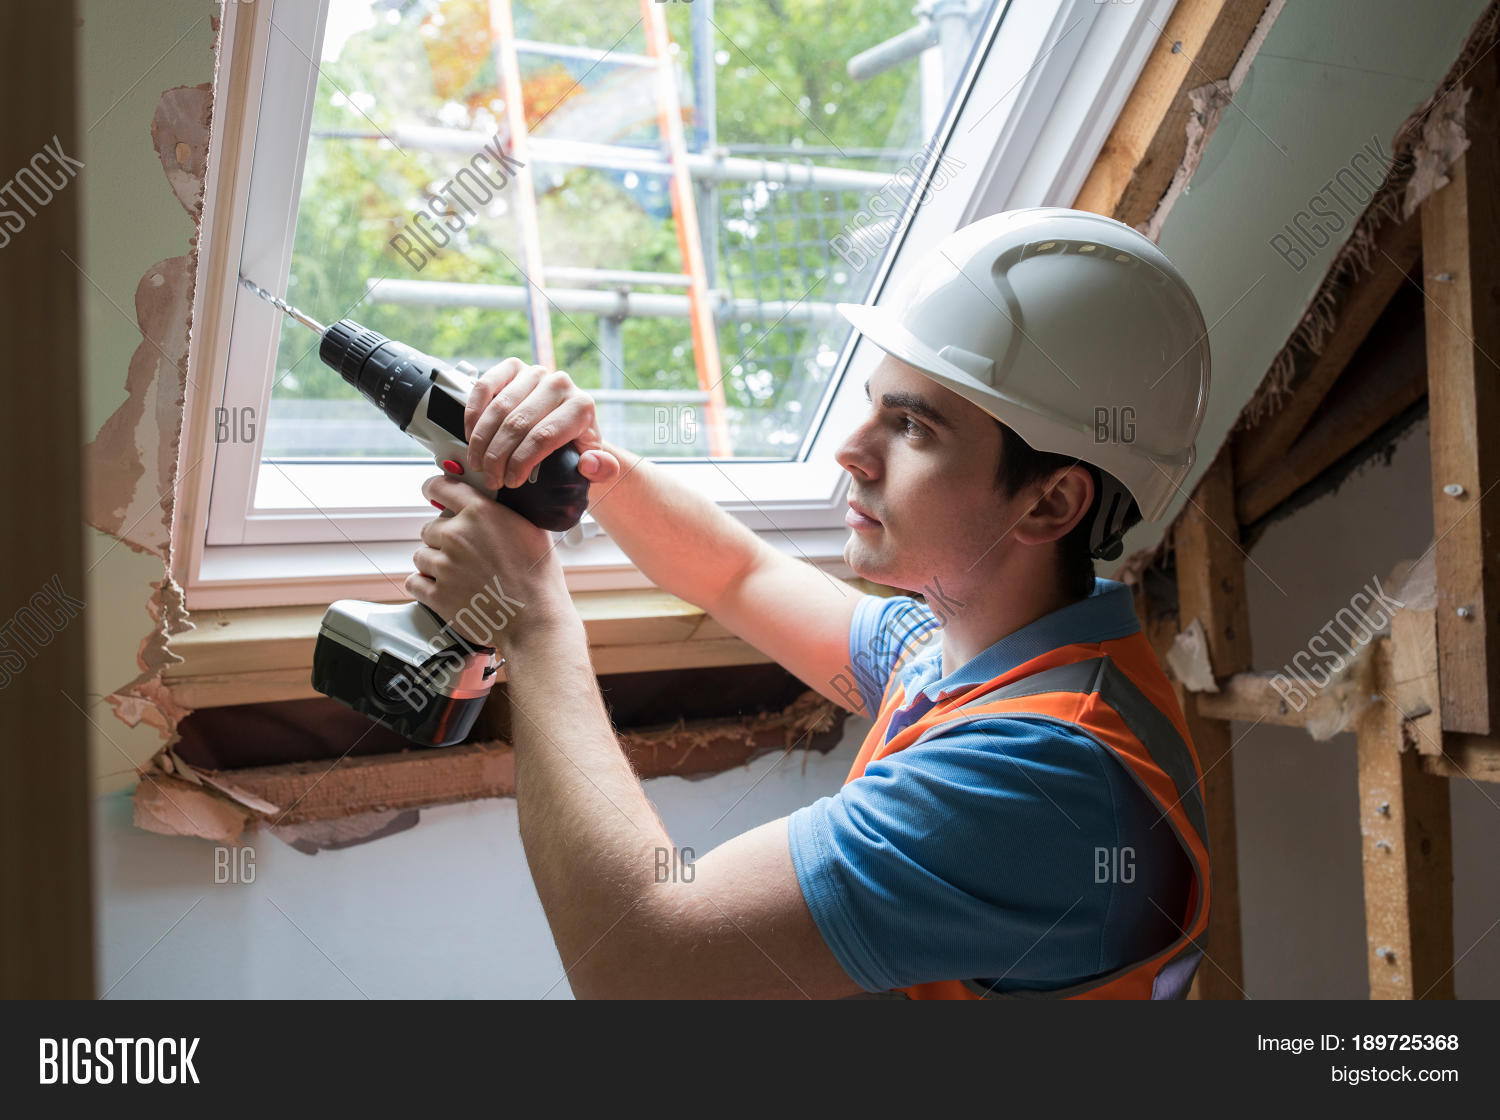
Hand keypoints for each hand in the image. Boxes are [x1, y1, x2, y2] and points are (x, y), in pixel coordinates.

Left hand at [406, 473, 578, 651]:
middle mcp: (457, 535)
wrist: (535, 618)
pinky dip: (424, 585)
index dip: (433, 489)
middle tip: (464, 554)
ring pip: (421, 555)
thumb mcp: (531, 530)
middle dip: (443, 540)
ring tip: (458, 575)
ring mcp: (444, 565)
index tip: (431, 493)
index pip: (439, 486)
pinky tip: (443, 588)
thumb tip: (494, 506)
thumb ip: (504, 513)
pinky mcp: (436, 594)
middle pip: (429, 528)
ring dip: (434, 563)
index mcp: (480, 513)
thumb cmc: (538, 578)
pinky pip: (414, 582)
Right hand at [466, 358, 620, 490]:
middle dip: (498, 457)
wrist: (569, 427)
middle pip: (518, 424)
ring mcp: (535, 373)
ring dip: (482, 440)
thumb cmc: (579, 449)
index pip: (544, 436)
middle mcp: (559, 384)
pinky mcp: (513, 367)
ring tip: (478, 464)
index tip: (510, 482)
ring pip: (499, 408)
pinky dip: (473, 413)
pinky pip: (485, 386)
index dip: (521, 462)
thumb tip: (589, 464)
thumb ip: (601, 470)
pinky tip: (471, 436)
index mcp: (581, 407)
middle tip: (490, 479)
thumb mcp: (595, 466)